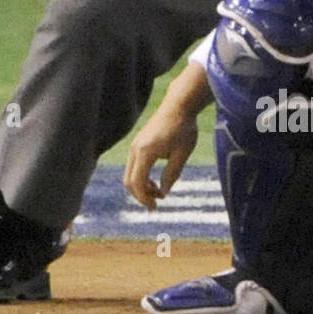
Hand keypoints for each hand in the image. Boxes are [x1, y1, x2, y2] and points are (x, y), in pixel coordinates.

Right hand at [123, 59, 210, 207]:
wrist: (178, 105)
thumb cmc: (183, 129)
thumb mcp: (182, 155)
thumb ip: (171, 175)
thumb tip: (162, 193)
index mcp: (145, 152)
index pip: (137, 183)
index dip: (144, 198)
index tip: (155, 208)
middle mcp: (136, 149)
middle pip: (129, 181)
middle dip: (140, 195)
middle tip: (156, 204)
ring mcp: (135, 146)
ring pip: (130, 174)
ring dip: (141, 187)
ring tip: (159, 192)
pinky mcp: (138, 144)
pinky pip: (134, 166)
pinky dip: (141, 177)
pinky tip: (155, 181)